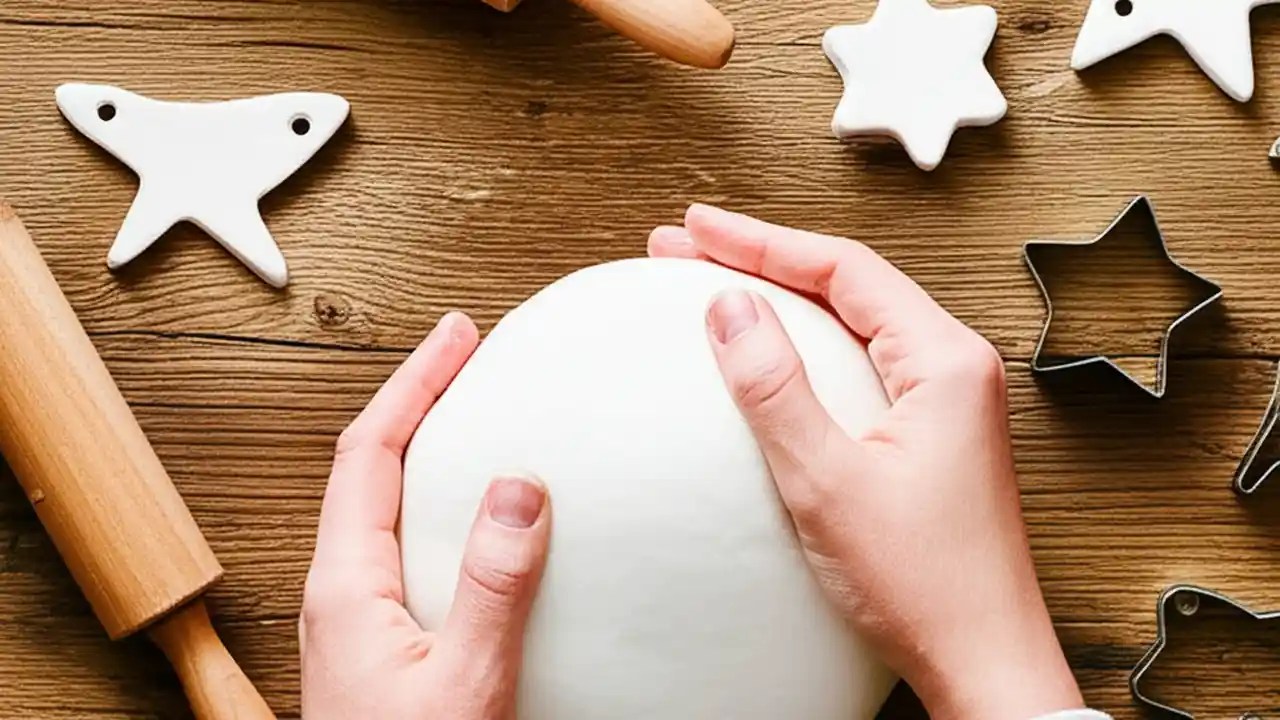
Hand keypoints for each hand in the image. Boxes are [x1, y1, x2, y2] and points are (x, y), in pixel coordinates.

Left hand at [300, 312, 551, 719]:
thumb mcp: (464, 687)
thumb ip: (493, 588)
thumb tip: (520, 487)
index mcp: (346, 587)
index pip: (372, 451)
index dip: (415, 382)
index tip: (456, 333)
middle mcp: (341, 593)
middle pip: (372, 466)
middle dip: (419, 400)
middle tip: (466, 356)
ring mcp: (358, 619)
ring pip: (387, 506)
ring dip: (428, 450)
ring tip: (474, 416)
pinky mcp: (382, 643)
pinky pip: (406, 547)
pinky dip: (441, 505)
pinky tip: (480, 519)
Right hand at [650, 206, 1083, 719]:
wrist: (982, 663)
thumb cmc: (924, 585)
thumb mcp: (826, 482)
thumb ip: (774, 388)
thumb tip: (727, 307)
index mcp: (944, 361)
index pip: (843, 268)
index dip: (761, 240)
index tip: (698, 228)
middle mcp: (954, 369)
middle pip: (848, 285)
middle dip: (763, 260)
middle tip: (687, 247)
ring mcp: (946, 403)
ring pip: (853, 323)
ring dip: (782, 301)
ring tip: (712, 285)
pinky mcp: (930, 436)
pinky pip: (860, 366)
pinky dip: (806, 348)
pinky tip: (768, 357)